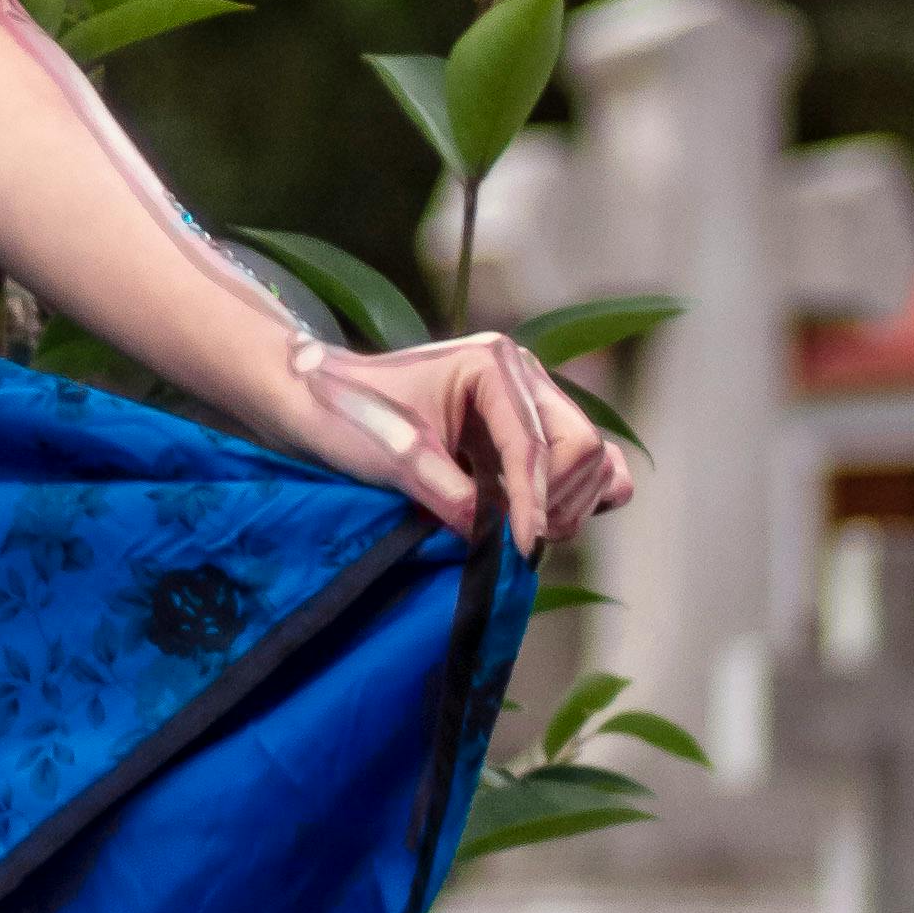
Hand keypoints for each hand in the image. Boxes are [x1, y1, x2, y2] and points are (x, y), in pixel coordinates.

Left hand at [281, 326, 633, 554]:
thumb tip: (497, 539)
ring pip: (594, 463)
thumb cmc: (349, 416)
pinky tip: (536, 523)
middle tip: (511, 542)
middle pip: (582, 449)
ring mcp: (533, 406)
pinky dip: (578, 501)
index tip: (521, 549)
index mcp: (493, 363)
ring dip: (567, 507)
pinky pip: (590, 471)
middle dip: (553, 503)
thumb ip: (448, 494)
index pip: (535, 443)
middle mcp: (524, 377)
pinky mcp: (532, 437)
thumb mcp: (395, 456)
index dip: (532, 502)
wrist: (319, 404)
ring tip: (517, 535)